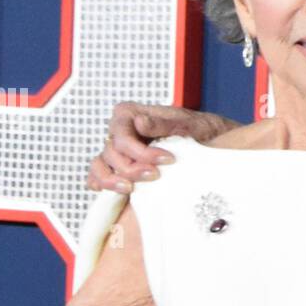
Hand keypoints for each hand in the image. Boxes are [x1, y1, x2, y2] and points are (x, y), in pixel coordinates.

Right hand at [86, 103, 237, 192]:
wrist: (207, 141)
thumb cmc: (195, 128)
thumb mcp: (186, 123)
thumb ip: (162, 123)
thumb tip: (139, 122)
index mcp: (129, 113)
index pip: (123, 136)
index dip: (141, 152)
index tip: (167, 159)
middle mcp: (118, 130)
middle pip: (111, 153)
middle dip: (131, 168)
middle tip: (156, 175)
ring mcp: (115, 149)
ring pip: (100, 165)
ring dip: (113, 180)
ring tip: (131, 189)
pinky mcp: (116, 165)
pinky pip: (98, 174)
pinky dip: (101, 183)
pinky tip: (115, 191)